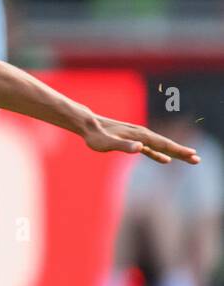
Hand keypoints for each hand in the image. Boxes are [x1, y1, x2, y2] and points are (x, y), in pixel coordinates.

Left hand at [80, 115, 198, 164]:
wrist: (88, 125)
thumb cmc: (95, 136)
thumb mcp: (108, 144)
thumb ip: (124, 146)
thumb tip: (141, 148)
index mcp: (140, 136)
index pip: (163, 144)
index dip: (178, 150)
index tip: (192, 155)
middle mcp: (142, 135)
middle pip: (166, 144)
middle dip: (182, 152)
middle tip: (197, 160)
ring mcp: (138, 137)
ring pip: (160, 146)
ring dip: (174, 153)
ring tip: (189, 158)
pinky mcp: (132, 141)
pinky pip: (150, 149)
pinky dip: (159, 154)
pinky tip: (165, 160)